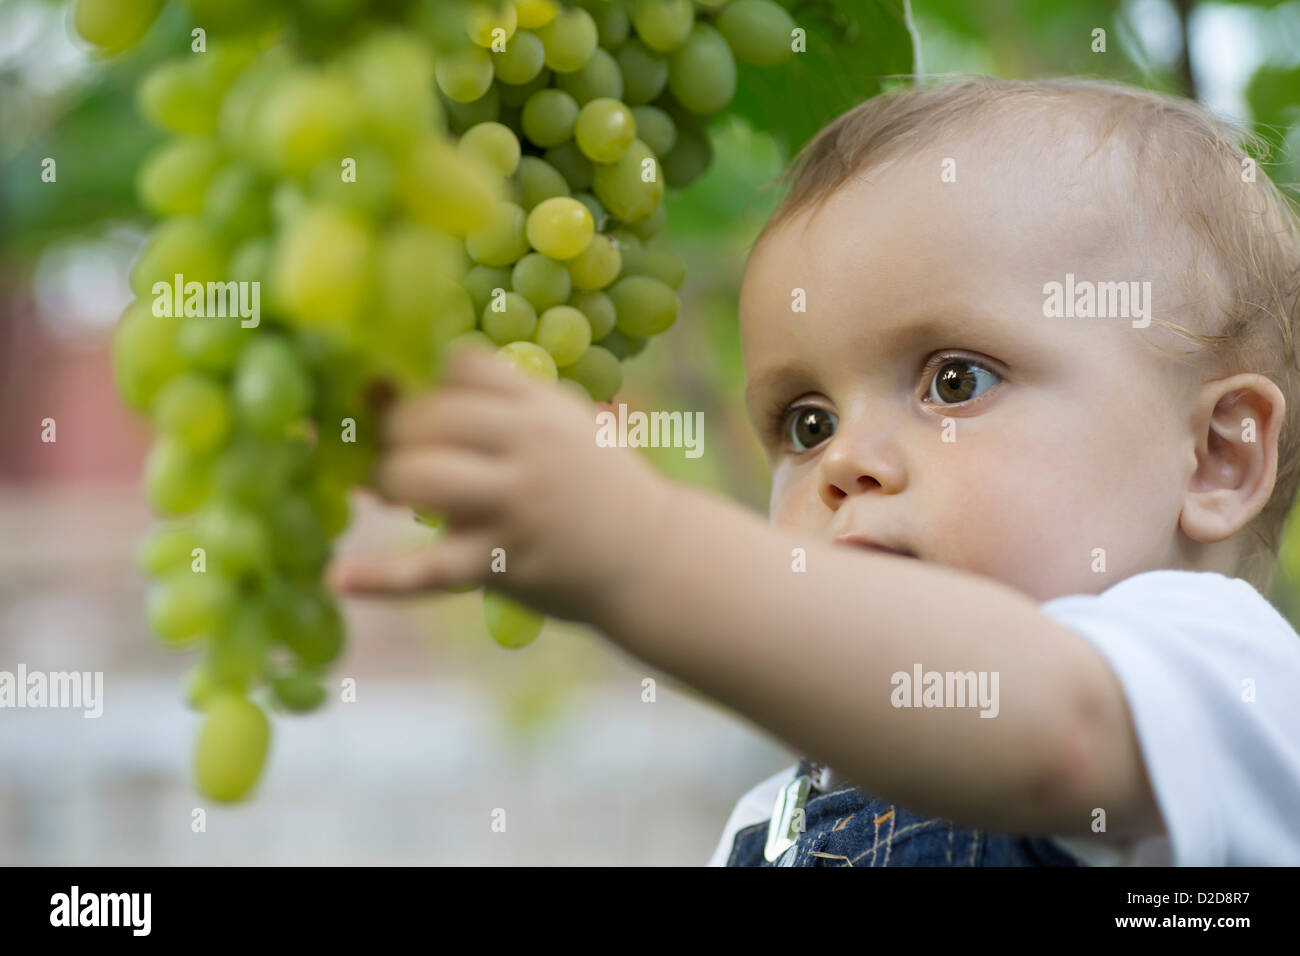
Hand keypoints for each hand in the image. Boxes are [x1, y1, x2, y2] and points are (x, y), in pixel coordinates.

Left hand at [327, 348, 670, 623]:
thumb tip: (397, 388)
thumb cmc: (596, 485)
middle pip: (427, 417)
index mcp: (540, 405)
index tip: (417, 402)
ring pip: (420, 478)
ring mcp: (516, 503)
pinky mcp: (504, 560)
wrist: (654, 557)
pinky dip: (382, 579)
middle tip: (400, 455)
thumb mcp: (563, 425)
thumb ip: (499, 403)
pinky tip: (338, 579)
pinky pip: (432, 568)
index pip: (459, 365)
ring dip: (393, 483)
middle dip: (395, 435)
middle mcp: (528, 445)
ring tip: (400, 496)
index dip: (426, 382)